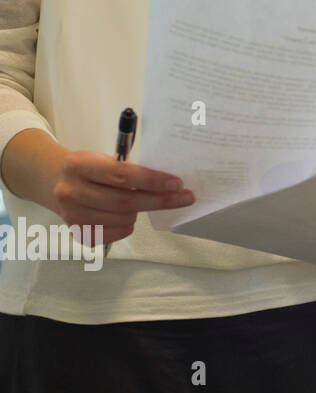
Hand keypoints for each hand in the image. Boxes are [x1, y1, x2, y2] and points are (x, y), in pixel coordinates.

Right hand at [51, 150, 193, 243]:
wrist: (54, 181)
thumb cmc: (90, 169)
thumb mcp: (103, 159)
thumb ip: (129, 170)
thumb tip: (169, 184)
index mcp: (79, 165)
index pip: (121, 175)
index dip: (152, 181)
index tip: (177, 184)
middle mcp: (70, 191)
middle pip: (124, 201)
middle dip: (159, 200)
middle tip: (184, 197)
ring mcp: (71, 215)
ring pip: (122, 219)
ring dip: (140, 211)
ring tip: (142, 201)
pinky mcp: (76, 232)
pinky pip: (114, 234)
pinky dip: (128, 226)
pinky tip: (127, 215)